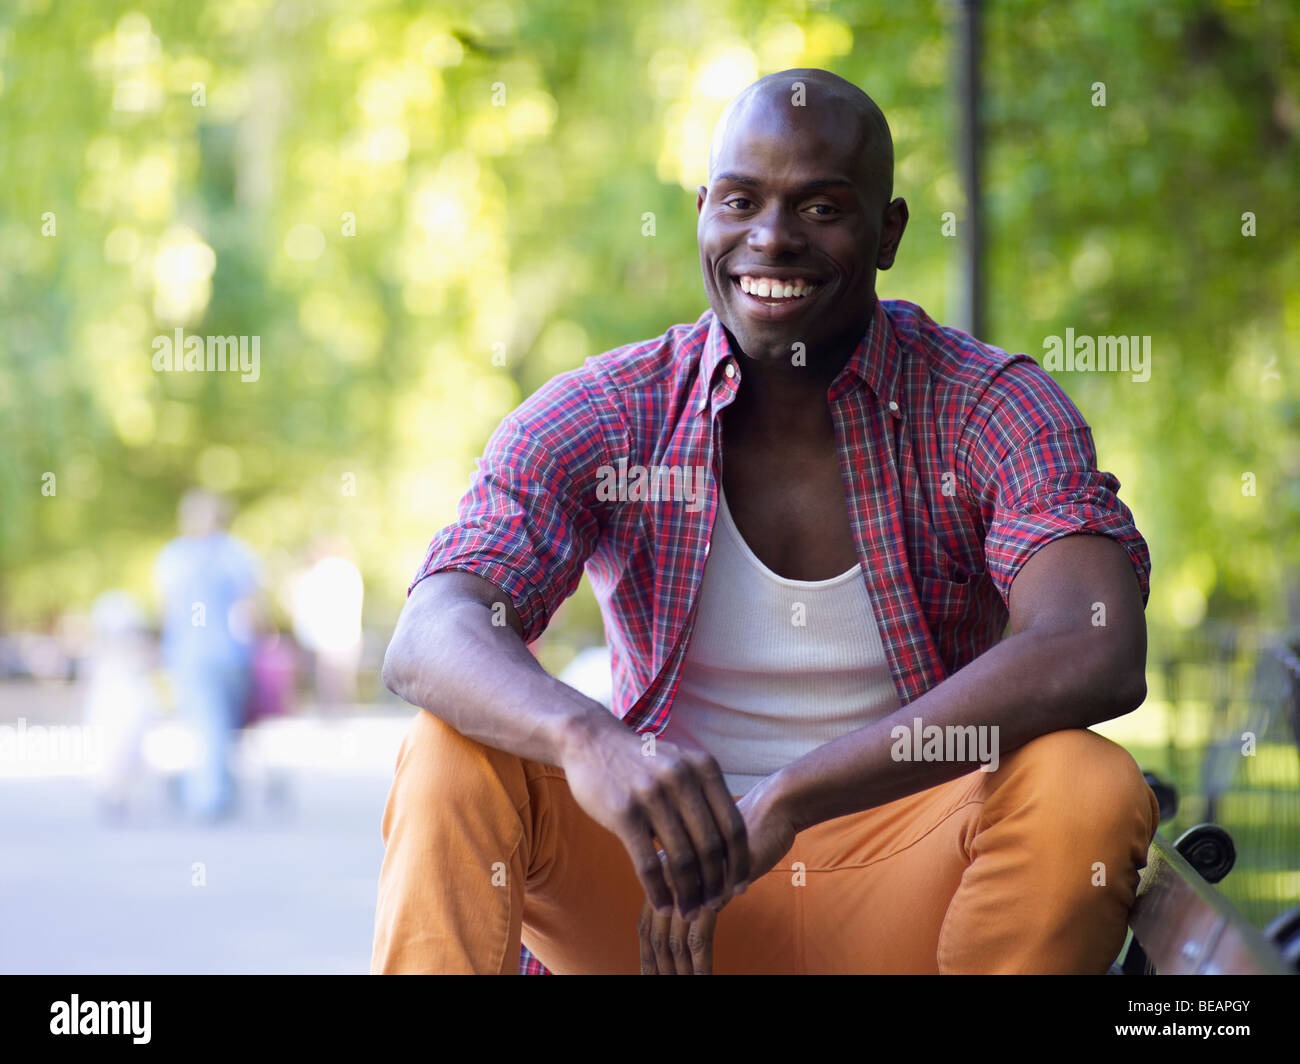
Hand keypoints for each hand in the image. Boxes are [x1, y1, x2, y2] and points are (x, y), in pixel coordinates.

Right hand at [560, 722, 748, 919]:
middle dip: (715, 884)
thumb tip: (729, 846)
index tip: (740, 887)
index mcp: (704, 768)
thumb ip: (705, 797)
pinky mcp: (624, 812)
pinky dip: (658, 891)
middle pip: (711, 846)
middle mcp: (683, 779)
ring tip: (689, 912)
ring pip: (681, 859)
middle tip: (714, 905)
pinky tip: (663, 906)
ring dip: (688, 894)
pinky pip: (647, 862)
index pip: (733, 826)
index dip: (739, 862)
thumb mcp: (681, 766)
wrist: (592, 741)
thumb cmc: (642, 763)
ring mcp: (653, 794)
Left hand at [636, 777, 798, 974]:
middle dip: (656, 969)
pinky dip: (700, 965)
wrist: (771, 810)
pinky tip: (702, 980)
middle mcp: (670, 875)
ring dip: (677, 974)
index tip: (648, 977)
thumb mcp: (715, 866)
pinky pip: (700, 937)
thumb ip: (699, 887)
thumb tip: (697, 915)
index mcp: (665, 870)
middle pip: (654, 934)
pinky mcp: (712, 887)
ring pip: (673, 940)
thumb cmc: (746, 837)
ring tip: (682, 990)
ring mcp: (689, 881)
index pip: (646, 923)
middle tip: (656, 988)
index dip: (646, 955)